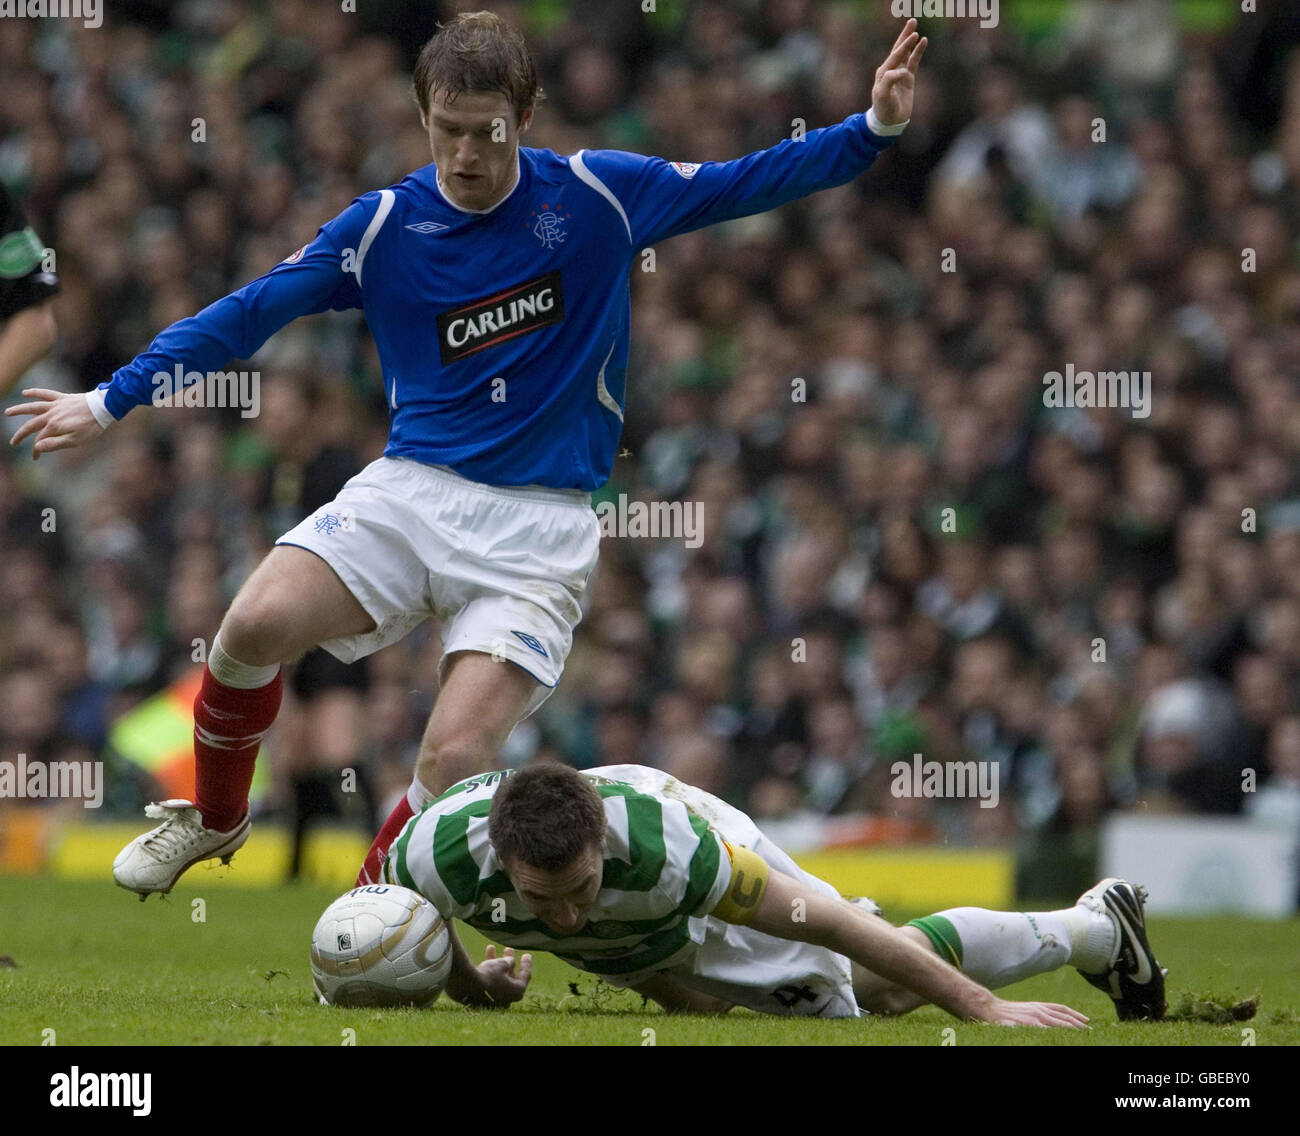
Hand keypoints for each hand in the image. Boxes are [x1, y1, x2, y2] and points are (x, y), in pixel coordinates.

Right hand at [6, 388, 104, 459]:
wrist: (103, 408)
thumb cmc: (91, 427)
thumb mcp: (76, 440)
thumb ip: (55, 444)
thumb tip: (37, 446)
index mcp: (54, 427)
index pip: (39, 440)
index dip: (36, 450)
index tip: (36, 457)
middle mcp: (51, 415)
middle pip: (31, 425)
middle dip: (21, 435)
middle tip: (13, 442)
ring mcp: (55, 405)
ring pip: (33, 407)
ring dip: (19, 410)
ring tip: (8, 412)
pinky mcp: (62, 398)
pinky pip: (45, 394)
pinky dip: (34, 392)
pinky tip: (25, 392)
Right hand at [477, 944, 531, 1007]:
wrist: (467, 985)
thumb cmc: (489, 974)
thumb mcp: (502, 964)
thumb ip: (509, 962)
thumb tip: (510, 962)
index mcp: (517, 992)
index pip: (525, 976)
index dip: (526, 964)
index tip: (527, 955)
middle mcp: (507, 997)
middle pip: (510, 976)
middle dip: (508, 961)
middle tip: (508, 949)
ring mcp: (494, 998)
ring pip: (498, 976)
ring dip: (496, 962)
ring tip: (491, 947)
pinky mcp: (482, 995)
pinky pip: (488, 979)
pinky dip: (488, 967)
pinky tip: (487, 951)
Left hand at [871, 18, 926, 126]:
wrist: (889, 121)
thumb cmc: (883, 108)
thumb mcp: (883, 95)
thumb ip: (889, 81)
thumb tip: (902, 72)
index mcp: (883, 72)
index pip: (895, 56)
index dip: (904, 46)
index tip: (913, 37)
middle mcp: (890, 70)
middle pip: (899, 49)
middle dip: (905, 36)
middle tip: (912, 22)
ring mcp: (900, 73)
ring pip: (906, 54)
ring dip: (911, 42)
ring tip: (916, 30)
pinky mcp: (907, 78)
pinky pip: (913, 62)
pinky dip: (917, 53)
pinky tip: (922, 43)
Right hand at [973, 997, 1089, 1027]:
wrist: (988, 1009)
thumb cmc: (1004, 1012)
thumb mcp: (1023, 1010)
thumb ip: (1035, 1014)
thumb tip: (1046, 1022)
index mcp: (1038, 1006)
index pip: (1061, 1009)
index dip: (1074, 1014)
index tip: (1086, 1020)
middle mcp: (1039, 1010)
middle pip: (1064, 1017)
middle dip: (1079, 1023)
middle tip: (1091, 1031)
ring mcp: (1035, 1017)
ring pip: (1060, 1023)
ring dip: (1073, 1028)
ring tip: (1085, 1034)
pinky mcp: (1030, 1024)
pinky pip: (1049, 1029)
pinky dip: (1059, 1031)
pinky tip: (1066, 1036)